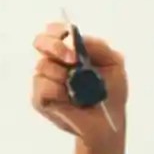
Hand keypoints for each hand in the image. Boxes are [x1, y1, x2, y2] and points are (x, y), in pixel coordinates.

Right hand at [31, 22, 128, 148]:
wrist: (108, 122)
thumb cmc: (111, 92)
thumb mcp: (114, 63)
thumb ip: (98, 46)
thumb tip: (77, 39)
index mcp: (69, 50)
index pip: (54, 30)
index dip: (59, 31)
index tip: (73, 42)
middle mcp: (53, 62)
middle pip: (40, 41)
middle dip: (55, 46)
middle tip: (72, 60)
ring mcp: (44, 80)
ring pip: (42, 65)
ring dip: (63, 75)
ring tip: (79, 88)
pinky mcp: (40, 99)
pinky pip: (43, 88)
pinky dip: (59, 92)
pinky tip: (70, 99)